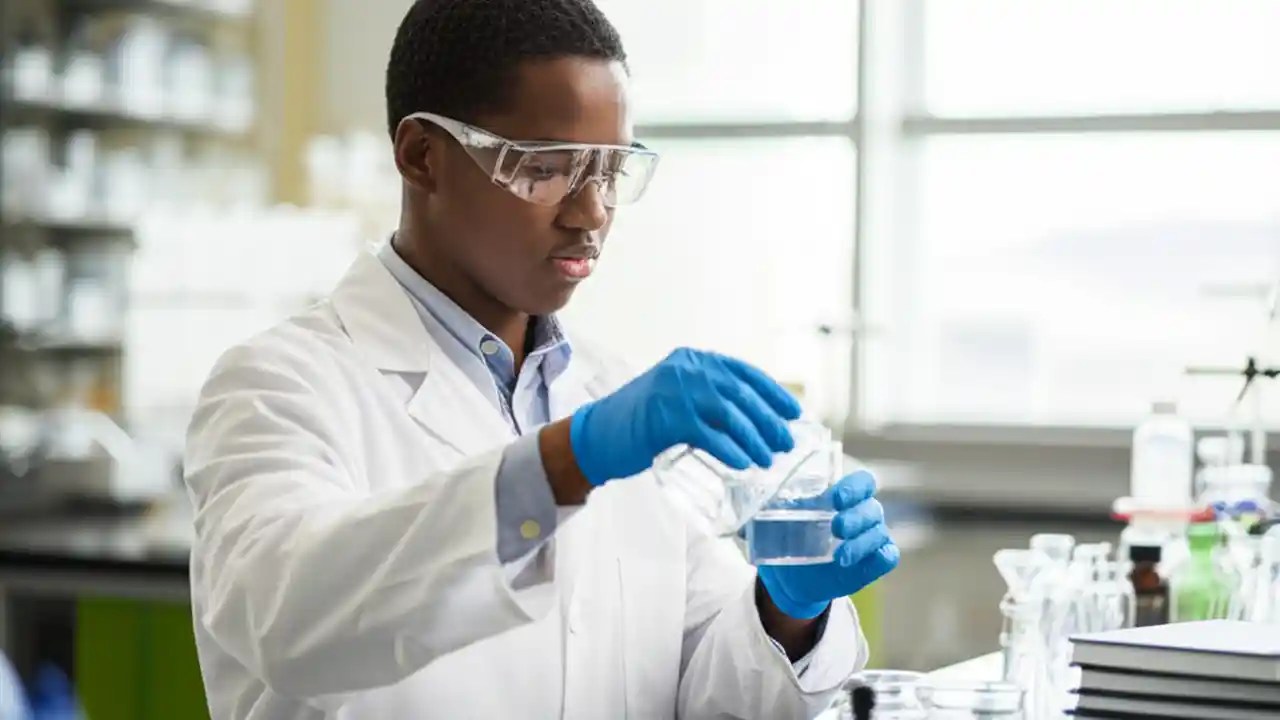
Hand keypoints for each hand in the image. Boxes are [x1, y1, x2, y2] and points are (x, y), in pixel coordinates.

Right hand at [569, 348, 801, 485]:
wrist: (596, 435)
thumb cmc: (641, 422)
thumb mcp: (677, 398)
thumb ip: (708, 401)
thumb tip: (756, 422)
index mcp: (692, 359)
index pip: (742, 371)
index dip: (772, 392)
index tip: (793, 412)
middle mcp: (685, 368)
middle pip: (740, 393)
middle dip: (768, 420)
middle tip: (784, 442)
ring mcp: (674, 390)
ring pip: (729, 414)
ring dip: (754, 438)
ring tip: (767, 458)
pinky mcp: (665, 417)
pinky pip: (708, 434)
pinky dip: (730, 449)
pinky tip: (743, 462)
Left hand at [758, 471, 899, 618]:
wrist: (790, 577)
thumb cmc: (784, 538)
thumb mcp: (772, 522)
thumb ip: (760, 512)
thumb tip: (738, 514)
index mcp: (840, 495)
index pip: (863, 482)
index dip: (855, 487)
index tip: (836, 498)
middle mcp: (860, 513)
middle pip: (873, 507)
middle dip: (857, 517)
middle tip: (836, 528)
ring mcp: (869, 538)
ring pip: (881, 533)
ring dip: (863, 542)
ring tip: (839, 556)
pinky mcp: (873, 562)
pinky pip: (888, 556)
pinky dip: (878, 558)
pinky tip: (856, 563)